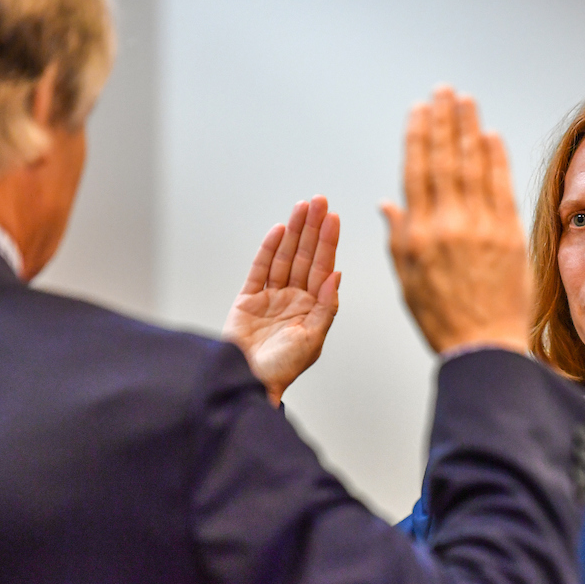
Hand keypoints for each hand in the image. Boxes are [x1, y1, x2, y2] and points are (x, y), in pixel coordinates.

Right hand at [224, 195, 340, 404]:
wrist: (248, 383)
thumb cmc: (282, 369)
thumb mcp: (312, 340)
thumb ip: (325, 306)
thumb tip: (336, 274)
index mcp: (312, 308)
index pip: (322, 268)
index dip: (327, 242)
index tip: (333, 218)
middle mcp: (293, 299)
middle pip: (304, 256)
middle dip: (312, 228)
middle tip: (319, 200)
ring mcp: (270, 297)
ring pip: (284, 257)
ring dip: (293, 232)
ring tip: (301, 207)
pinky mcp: (247, 300)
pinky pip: (259, 269)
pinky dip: (268, 250)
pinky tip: (279, 231)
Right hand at [382, 86, 529, 354]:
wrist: (485, 345)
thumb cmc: (443, 318)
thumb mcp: (408, 280)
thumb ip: (399, 237)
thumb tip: (388, 204)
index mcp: (420, 234)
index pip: (417, 171)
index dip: (418, 136)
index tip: (419, 110)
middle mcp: (450, 223)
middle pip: (446, 159)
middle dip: (444, 121)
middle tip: (444, 91)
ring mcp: (482, 226)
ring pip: (474, 165)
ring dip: (469, 129)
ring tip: (466, 101)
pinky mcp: (509, 234)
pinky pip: (502, 186)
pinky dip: (497, 158)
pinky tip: (491, 136)